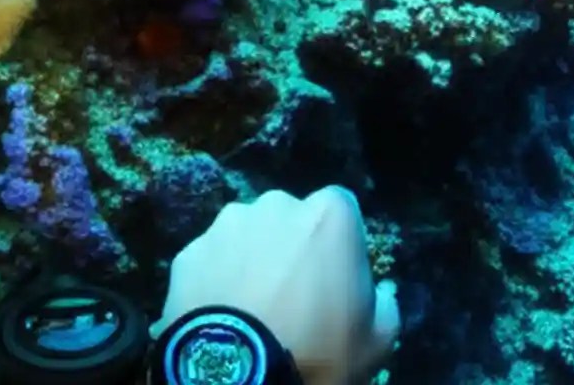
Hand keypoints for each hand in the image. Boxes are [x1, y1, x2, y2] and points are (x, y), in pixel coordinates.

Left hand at [151, 186, 400, 384]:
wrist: (234, 380)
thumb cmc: (317, 350)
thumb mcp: (378, 339)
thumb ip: (386, 303)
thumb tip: (381, 292)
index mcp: (329, 214)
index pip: (342, 210)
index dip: (339, 244)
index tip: (337, 278)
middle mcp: (276, 205)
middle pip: (290, 218)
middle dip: (292, 246)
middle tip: (293, 293)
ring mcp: (226, 226)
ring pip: (247, 235)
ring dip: (252, 258)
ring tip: (251, 304)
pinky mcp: (187, 254)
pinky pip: (211, 260)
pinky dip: (216, 278)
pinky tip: (221, 314)